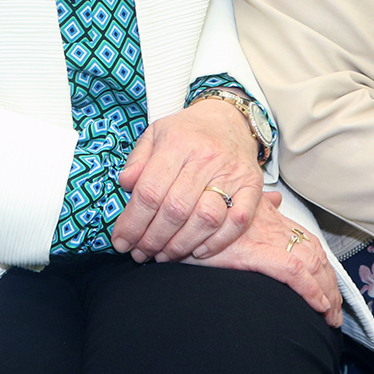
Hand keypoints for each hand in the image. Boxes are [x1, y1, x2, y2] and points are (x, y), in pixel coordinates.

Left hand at [112, 98, 262, 263]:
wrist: (228, 118)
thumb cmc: (187, 131)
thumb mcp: (155, 134)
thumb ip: (137, 160)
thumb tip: (125, 185)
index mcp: (177, 143)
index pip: (150, 191)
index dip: (132, 222)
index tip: (121, 241)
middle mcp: (205, 157)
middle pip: (175, 209)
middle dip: (153, 239)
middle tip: (140, 254)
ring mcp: (232, 172)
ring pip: (205, 219)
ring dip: (181, 245)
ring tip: (163, 255)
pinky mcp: (252, 186)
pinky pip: (237, 221)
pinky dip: (218, 242)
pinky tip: (198, 251)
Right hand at [185, 191, 342, 326]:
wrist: (179, 221)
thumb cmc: (202, 218)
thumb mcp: (230, 206)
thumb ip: (256, 204)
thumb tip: (275, 198)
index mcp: (270, 217)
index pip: (307, 241)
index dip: (322, 266)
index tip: (327, 288)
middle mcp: (273, 226)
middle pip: (315, 255)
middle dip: (330, 285)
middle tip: (333, 311)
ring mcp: (266, 237)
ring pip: (312, 264)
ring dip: (327, 293)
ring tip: (329, 316)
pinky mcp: (256, 251)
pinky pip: (294, 271)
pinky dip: (311, 289)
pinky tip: (318, 306)